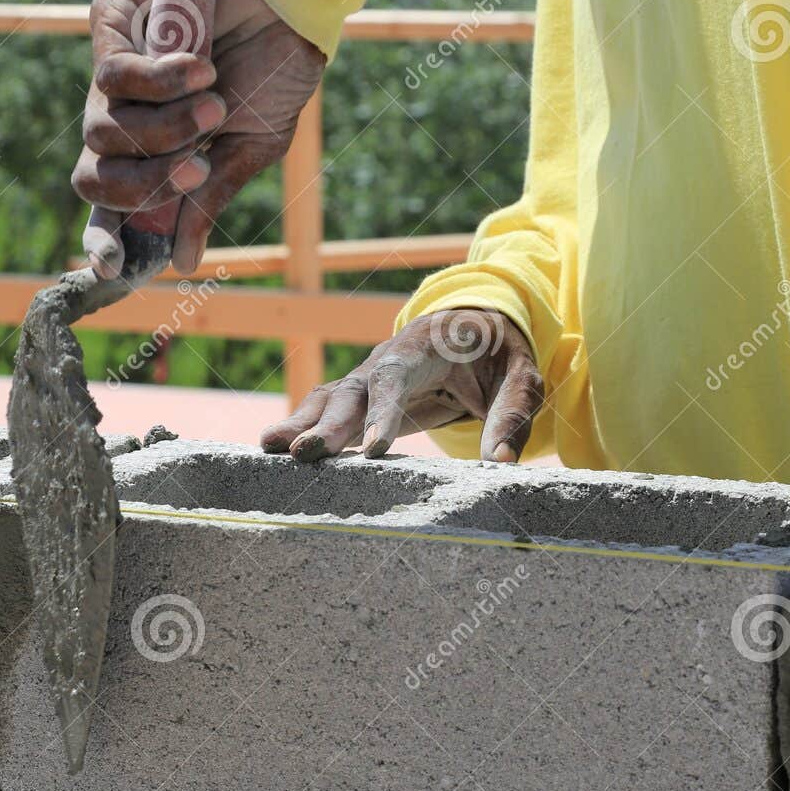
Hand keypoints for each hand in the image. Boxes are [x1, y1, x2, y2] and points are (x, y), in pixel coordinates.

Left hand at [73, 0, 324, 274]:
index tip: (114, 266)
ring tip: (214, 103)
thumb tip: (184, 262)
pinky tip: (199, 68)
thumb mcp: (249, 148)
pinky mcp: (112, 23)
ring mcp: (114, 71)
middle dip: (144, 184)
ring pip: (102, 130)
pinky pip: (111, 75)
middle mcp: (125, 117)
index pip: (110, 204)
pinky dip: (158, 82)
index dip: (103, 238)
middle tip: (195, 168)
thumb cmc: (274, 69)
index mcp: (155, 153)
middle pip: (93, 178)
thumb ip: (210, 197)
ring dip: (165, 128)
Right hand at [260, 309, 545, 462]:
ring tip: (269, 450)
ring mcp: (367, 378)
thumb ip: (512, 413)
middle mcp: (386, 359)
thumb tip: (502, 462)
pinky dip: (301, 429)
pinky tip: (275, 455)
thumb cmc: (498, 353)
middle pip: (351, 389)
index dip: (383, 411)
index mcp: (425, 346)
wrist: (473, 329)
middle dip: (326, 422)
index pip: (398, 377)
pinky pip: (325, 412)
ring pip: (328, 398)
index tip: (373, 448)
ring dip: (300, 423)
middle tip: (303, 453)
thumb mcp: (520, 376)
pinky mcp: (359, 399)